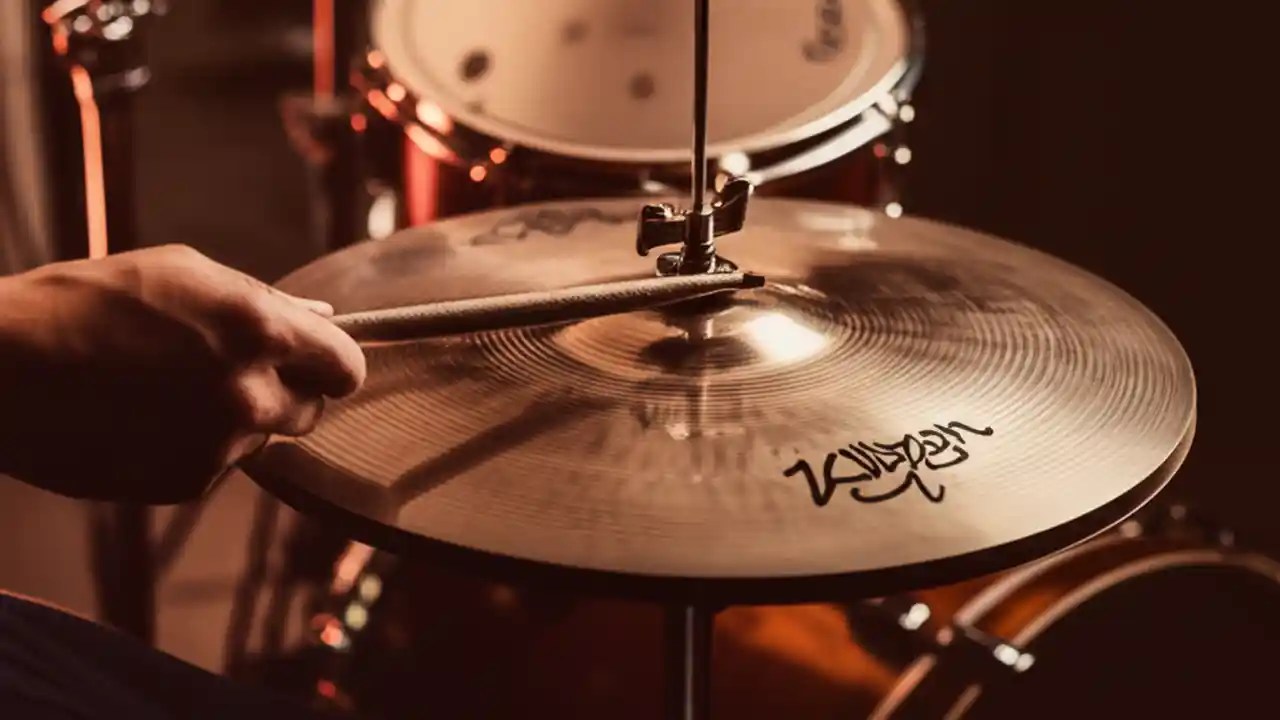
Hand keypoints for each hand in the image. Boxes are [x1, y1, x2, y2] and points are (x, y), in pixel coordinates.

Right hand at [0, 245, 365, 503]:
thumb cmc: (85, 303)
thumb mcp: (182, 274)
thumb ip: (263, 303)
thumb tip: (320, 319)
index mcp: (258, 331)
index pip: (346, 367)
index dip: (333, 364)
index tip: (318, 363)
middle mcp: (249, 395)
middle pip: (310, 411)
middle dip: (286, 393)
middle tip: (232, 371)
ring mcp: (218, 446)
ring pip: (260, 439)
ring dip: (237, 420)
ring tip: (168, 388)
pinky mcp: (184, 482)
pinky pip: (217, 464)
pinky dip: (196, 446)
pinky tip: (145, 417)